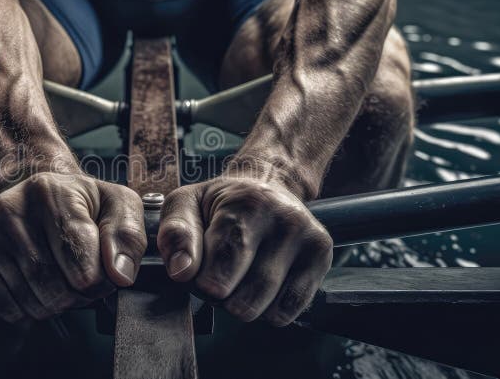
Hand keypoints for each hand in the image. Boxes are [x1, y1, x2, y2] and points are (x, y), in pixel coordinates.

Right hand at [0, 172, 146, 322]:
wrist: (44, 196)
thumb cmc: (85, 204)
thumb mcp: (118, 206)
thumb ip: (128, 237)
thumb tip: (119, 274)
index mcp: (51, 191)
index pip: (82, 265)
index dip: (101, 282)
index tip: (104, 275)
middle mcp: (12, 208)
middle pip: (55, 288)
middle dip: (79, 298)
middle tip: (86, 282)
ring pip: (32, 301)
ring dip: (57, 306)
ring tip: (65, 282)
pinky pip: (7, 308)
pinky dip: (30, 310)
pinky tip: (40, 287)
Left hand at [157, 176, 332, 325]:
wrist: (267, 187)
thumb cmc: (222, 203)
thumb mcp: (187, 204)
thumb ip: (175, 233)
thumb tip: (181, 271)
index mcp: (249, 202)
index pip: (226, 259)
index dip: (204, 281)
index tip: (198, 277)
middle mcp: (285, 218)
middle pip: (247, 293)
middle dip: (222, 298)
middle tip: (216, 278)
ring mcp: (308, 239)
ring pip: (267, 307)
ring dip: (243, 306)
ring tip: (237, 281)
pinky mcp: (323, 259)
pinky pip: (288, 311)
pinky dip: (266, 312)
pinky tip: (260, 290)